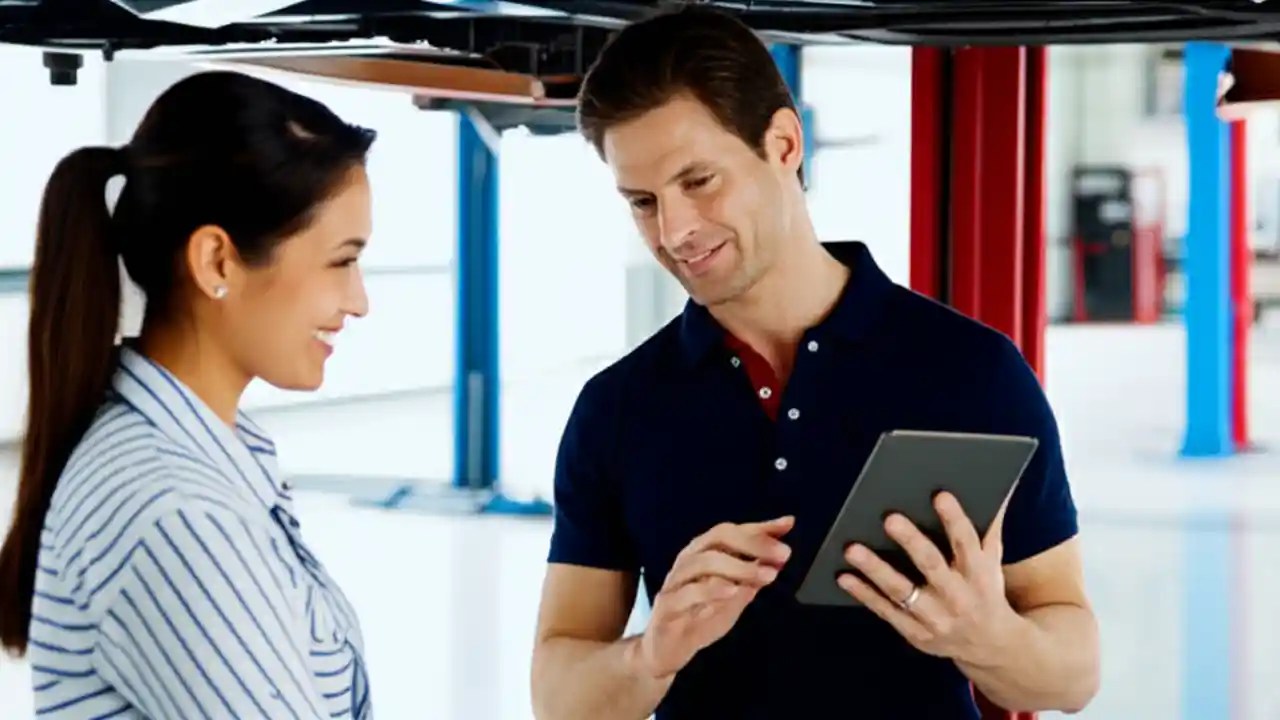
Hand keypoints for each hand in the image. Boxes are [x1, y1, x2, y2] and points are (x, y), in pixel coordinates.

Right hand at [637, 516, 793, 678]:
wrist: (666, 652)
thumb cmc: (700, 617)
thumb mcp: (735, 594)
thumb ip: (754, 574)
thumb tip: (781, 554)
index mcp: (703, 553)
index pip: (732, 531)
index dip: (759, 527)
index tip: (787, 526)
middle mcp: (687, 561)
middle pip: (717, 538)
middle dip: (752, 542)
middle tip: (782, 554)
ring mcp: (675, 583)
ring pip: (702, 562)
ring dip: (738, 566)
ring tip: (767, 576)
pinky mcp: (666, 607)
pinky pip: (686, 594)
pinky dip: (710, 590)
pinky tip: (732, 591)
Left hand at [837, 492, 1017, 666]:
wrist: (991, 644)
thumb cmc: (985, 589)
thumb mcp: (992, 559)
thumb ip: (989, 526)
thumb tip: (997, 487)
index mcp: (978, 573)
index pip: (967, 542)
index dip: (954, 519)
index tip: (939, 495)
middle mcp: (958, 597)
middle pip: (932, 565)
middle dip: (912, 542)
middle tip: (889, 517)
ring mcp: (936, 618)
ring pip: (903, 592)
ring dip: (876, 570)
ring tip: (852, 549)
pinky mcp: (916, 633)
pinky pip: (886, 611)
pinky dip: (864, 594)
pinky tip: (845, 577)